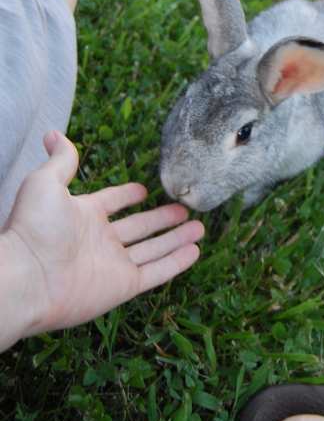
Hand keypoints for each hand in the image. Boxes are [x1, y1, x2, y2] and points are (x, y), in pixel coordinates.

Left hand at [0, 131, 203, 351]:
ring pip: (153, 249)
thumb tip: (54, 133)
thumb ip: (61, 160)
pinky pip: (156, 272)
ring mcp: (113, 264)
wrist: (27, 277)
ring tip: (199, 228)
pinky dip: (176, 263)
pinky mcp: (123, 286)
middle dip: (162, 218)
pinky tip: (194, 251)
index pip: (112, 203)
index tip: (144, 190)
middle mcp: (100, 240)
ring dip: (176, 239)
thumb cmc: (33, 228)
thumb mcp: (45, 183)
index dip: (127, 196)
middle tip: (184, 209)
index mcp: (83, 216)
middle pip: (139, 227)